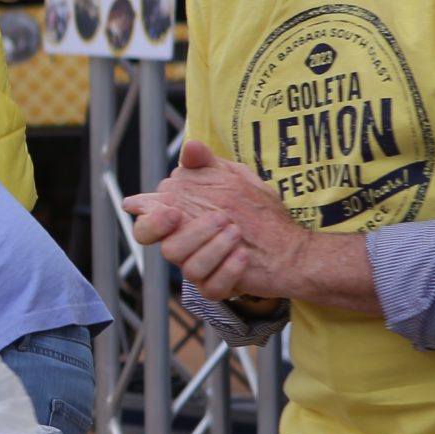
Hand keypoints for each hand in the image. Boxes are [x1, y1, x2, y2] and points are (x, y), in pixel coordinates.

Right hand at [121, 139, 308, 303]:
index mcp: (178, 221)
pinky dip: (228, 269)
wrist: (288, 243)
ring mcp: (198, 269)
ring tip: (237, 232)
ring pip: (187, 268)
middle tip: (218, 218)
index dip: (150, 221)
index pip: (146, 225)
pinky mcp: (216, 287)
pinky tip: (243, 255)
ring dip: (213, 247)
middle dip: (189, 234)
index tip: (173, 212)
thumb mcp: (233, 178)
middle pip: (165, 248)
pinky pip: (212, 286)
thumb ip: (207, 163)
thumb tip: (191, 146)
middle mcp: (183, 247)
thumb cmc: (254, 209)